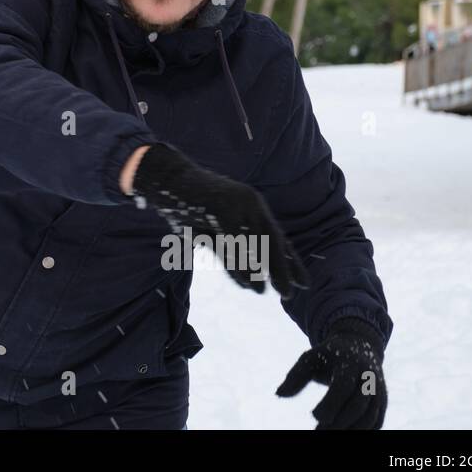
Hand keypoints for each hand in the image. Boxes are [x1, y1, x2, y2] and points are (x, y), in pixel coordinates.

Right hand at [128, 142, 309, 297]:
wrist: (168, 177)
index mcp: (254, 206)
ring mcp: (236, 204)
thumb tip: (249, 279)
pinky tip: (246, 281)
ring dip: (259, 270)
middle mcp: (251, 203)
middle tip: (290, 293)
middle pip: (272, 241)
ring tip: (263, 292)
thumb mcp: (214, 230)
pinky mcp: (220, 208)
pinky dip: (239, 263)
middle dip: (282, 270)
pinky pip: (233, 242)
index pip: (277, 237)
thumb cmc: (190, 204)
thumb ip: (231, 250)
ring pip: (253, 244)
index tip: (303, 283)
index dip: (291, 261)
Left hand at [276, 316, 386, 428]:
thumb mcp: (310, 359)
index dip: (330, 403)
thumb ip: (295, 376)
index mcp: (350, 363)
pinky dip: (363, 431)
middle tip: (319, 431)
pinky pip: (377, 421)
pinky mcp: (382, 401)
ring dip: (352, 430)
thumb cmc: (328, 355)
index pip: (343, 387)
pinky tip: (345, 434)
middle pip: (358, 405)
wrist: (358, 345)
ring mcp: (379, 389)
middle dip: (339, 422)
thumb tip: (279, 394)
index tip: (313, 416)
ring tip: (329, 434)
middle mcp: (368, 376)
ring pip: (371, 416)